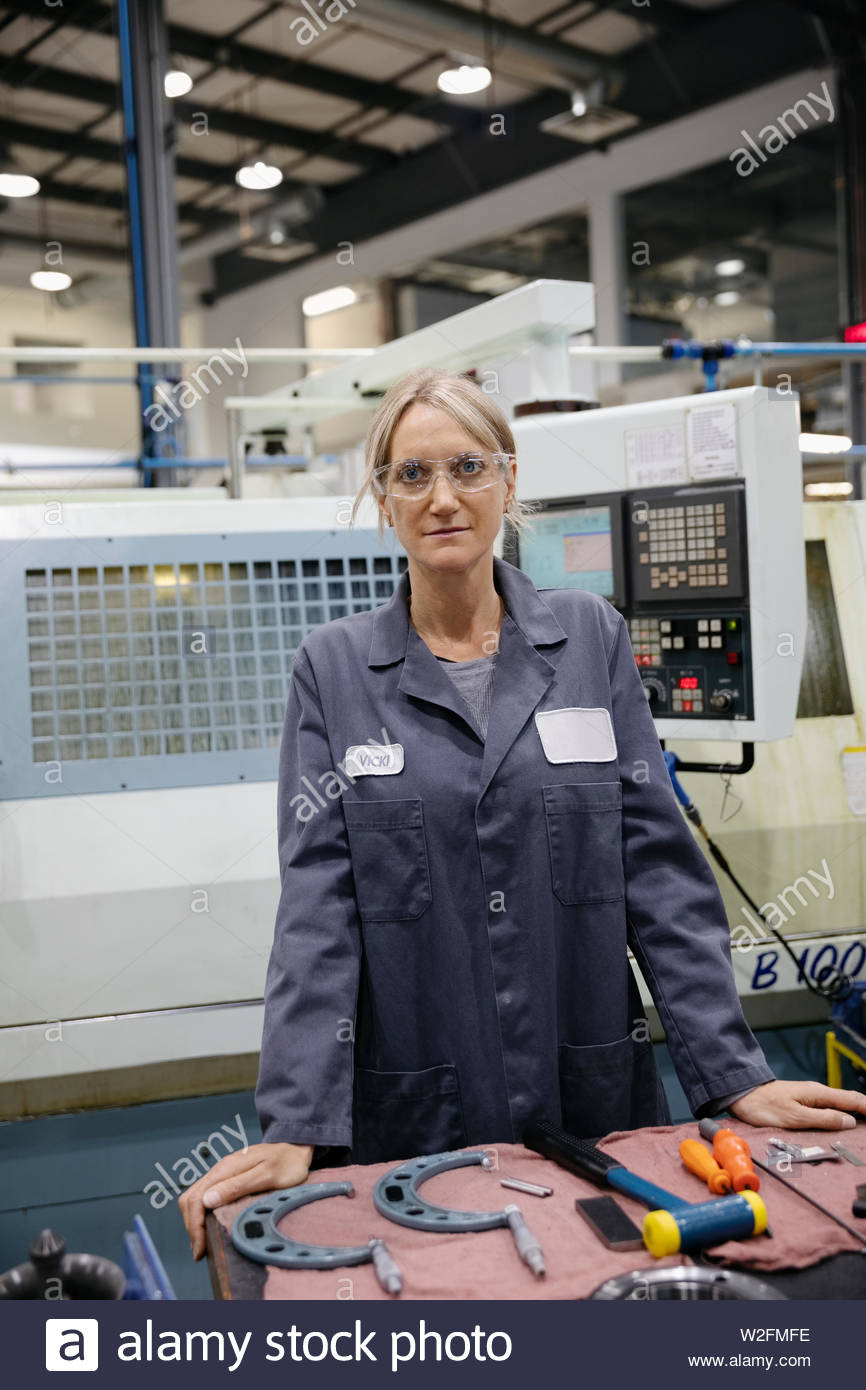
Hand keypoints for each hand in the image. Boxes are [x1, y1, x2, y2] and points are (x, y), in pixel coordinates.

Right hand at [179, 1142, 313, 1260]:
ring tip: (203, 1244)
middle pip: (190, 1199)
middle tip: (200, 1252)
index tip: (200, 1249)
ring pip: (195, 1198)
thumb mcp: (267, 1175)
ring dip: (194, 1222)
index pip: (196, 1199)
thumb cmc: (287, 1162)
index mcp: (226, 1169)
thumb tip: (208, 1200)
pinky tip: (209, 1227)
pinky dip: (201, 1215)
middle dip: (191, 1227)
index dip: (194, 1226)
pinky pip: (205, 1196)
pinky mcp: (227, 1178)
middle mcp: (220, 1170)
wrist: (296, 1148)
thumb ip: (237, 1186)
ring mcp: (222, 1174)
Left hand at [728, 1080, 865, 1130]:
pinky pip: (830, 1106)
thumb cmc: (765, 1107)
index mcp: (818, 1094)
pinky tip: (846, 1121)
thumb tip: (850, 1121)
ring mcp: (811, 1096)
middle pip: (850, 1100)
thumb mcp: (795, 1117)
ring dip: (856, 1111)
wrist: (742, 1095)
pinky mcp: (804, 1101)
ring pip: (841, 1103)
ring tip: (864, 1123)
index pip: (852, 1100)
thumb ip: (823, 1119)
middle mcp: (817, 1092)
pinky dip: (843, 1112)